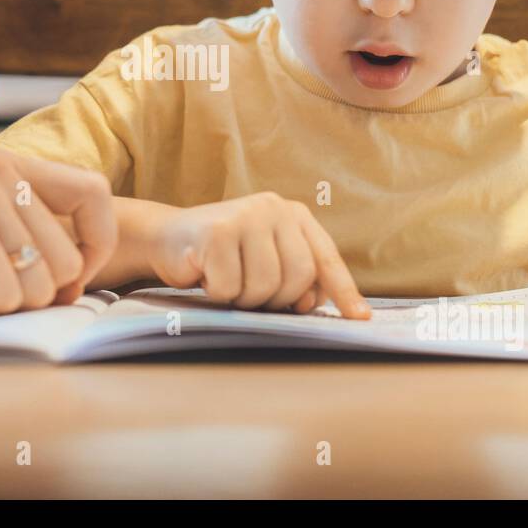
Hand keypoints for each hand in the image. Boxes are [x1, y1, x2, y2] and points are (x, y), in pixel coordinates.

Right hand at [146, 192, 370, 318]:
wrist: (167, 238)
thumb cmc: (222, 257)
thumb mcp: (265, 262)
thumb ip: (294, 278)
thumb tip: (313, 302)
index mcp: (293, 215)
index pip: (325, 259)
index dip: (343, 291)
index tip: (360, 318)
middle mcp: (273, 208)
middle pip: (298, 278)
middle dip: (275, 300)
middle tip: (248, 293)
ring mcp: (245, 216)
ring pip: (265, 287)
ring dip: (243, 298)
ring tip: (226, 280)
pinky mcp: (217, 231)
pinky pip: (230, 288)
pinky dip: (216, 293)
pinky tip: (205, 273)